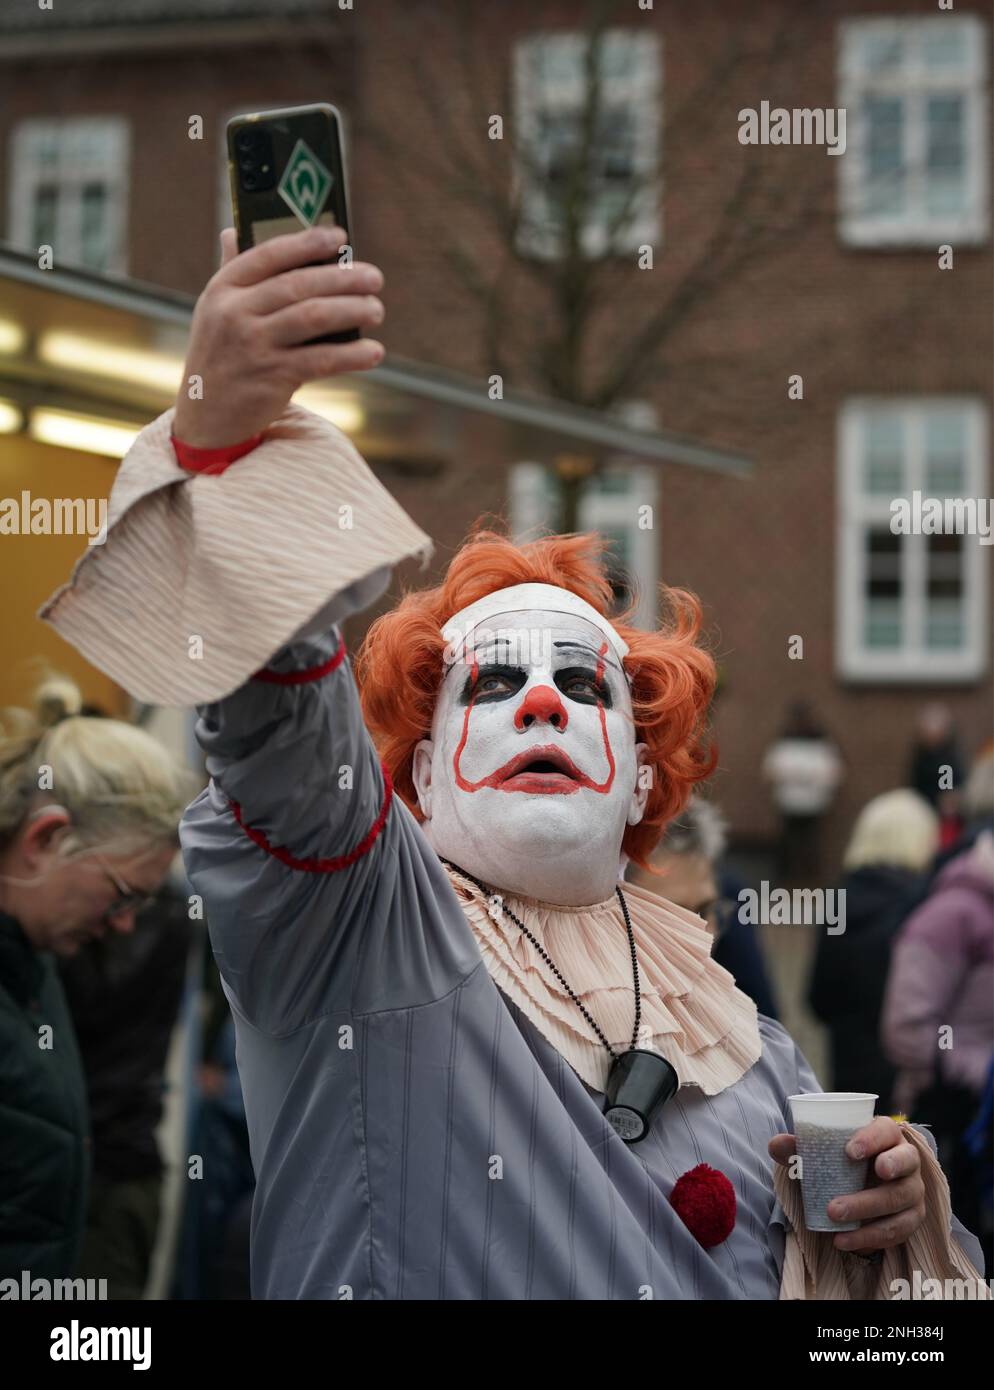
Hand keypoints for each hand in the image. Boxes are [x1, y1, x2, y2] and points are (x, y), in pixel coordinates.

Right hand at [172, 225, 385, 447]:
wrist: (206, 415)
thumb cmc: (221, 355)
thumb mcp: (215, 311)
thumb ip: (231, 272)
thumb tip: (236, 230)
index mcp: (222, 288)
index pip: (269, 254)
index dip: (307, 242)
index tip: (341, 237)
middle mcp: (234, 313)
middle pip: (298, 285)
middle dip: (343, 278)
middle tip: (375, 278)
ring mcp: (252, 346)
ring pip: (313, 317)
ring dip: (352, 311)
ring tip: (376, 310)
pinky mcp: (271, 377)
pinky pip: (320, 360)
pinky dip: (351, 355)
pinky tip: (374, 352)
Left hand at [769, 1116, 925, 1253]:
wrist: (860, 1184)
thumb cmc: (841, 1160)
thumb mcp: (820, 1151)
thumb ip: (799, 1146)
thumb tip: (776, 1145)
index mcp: (886, 1134)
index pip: (886, 1130)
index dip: (871, 1139)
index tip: (848, 1151)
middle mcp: (907, 1159)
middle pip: (901, 1169)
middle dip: (870, 1187)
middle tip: (837, 1203)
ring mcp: (912, 1189)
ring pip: (899, 1201)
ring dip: (865, 1214)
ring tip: (832, 1219)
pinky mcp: (912, 1216)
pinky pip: (898, 1230)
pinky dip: (870, 1238)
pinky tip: (844, 1241)